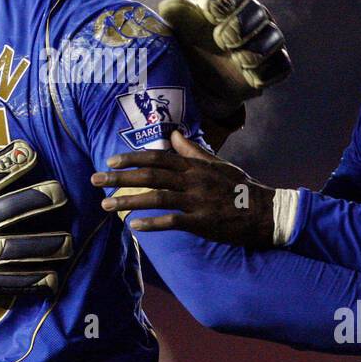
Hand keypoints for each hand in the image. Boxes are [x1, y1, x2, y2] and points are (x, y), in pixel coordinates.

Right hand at [0, 121, 72, 309]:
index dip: (9, 162)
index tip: (29, 150)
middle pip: (9, 209)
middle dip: (37, 200)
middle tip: (61, 193)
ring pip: (17, 248)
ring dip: (45, 246)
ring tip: (68, 242)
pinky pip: (12, 281)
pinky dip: (33, 281)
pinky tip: (54, 278)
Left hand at [92, 130, 276, 247]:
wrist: (266, 212)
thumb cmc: (240, 187)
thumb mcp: (218, 164)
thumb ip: (193, 151)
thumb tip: (174, 135)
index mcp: (195, 165)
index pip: (158, 156)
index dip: (132, 158)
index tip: (110, 160)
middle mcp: (193, 180)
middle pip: (150, 175)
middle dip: (119, 177)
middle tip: (94, 180)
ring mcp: (197, 201)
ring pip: (156, 197)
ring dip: (128, 201)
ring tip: (106, 205)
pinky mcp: (202, 222)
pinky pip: (173, 221)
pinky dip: (152, 223)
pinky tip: (134, 226)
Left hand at [157, 0, 290, 144]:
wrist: (196, 81)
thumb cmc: (183, 45)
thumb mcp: (172, 28)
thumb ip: (173, 13)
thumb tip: (171, 6)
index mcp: (224, 3)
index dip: (224, 4)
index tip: (210, 18)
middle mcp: (249, 18)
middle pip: (257, 13)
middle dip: (241, 27)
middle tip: (222, 41)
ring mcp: (263, 42)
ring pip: (274, 38)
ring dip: (257, 49)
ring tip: (238, 61)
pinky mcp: (269, 68)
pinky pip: (281, 66)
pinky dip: (268, 71)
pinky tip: (251, 79)